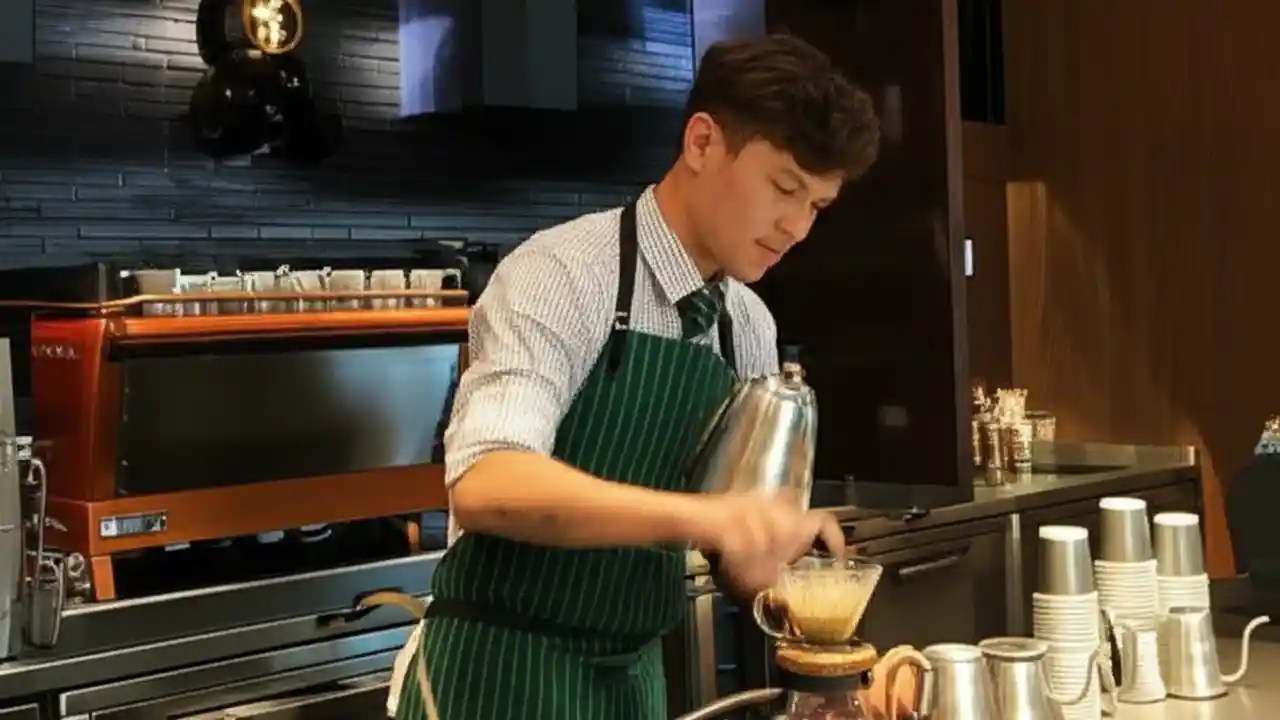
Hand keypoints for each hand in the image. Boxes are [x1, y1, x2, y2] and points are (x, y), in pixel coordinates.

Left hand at [693, 493, 846, 593]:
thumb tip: (782, 612)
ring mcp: (761, 499)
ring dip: (776, 532)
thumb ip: (778, 598)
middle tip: (797, 558)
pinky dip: (754, 528)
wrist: (706, 523)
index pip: (829, 526)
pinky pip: (754, 514)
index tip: (836, 554)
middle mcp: (786, 507)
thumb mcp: (763, 585)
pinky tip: (743, 546)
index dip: (836, 541)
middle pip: (803, 520)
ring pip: (777, 516)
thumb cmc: (742, 551)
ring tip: (768, 555)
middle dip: (801, 539)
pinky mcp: (738, 498)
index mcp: (802, 524)